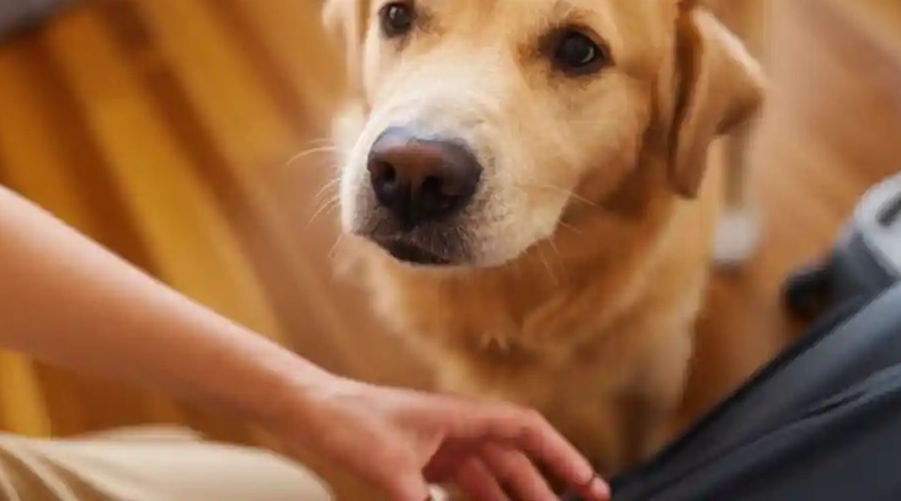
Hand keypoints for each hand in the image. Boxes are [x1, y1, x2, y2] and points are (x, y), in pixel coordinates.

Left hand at [286, 377, 609, 500]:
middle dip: (546, 488)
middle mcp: (457, 429)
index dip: (562, 456)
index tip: (590, 485)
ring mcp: (441, 448)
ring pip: (492, 478)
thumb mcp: (392, 471)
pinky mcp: (422, 465)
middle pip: (515, 460)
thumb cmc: (350, 423)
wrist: (311, 412)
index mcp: (461, 417)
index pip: (526, 430)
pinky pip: (464, 488)